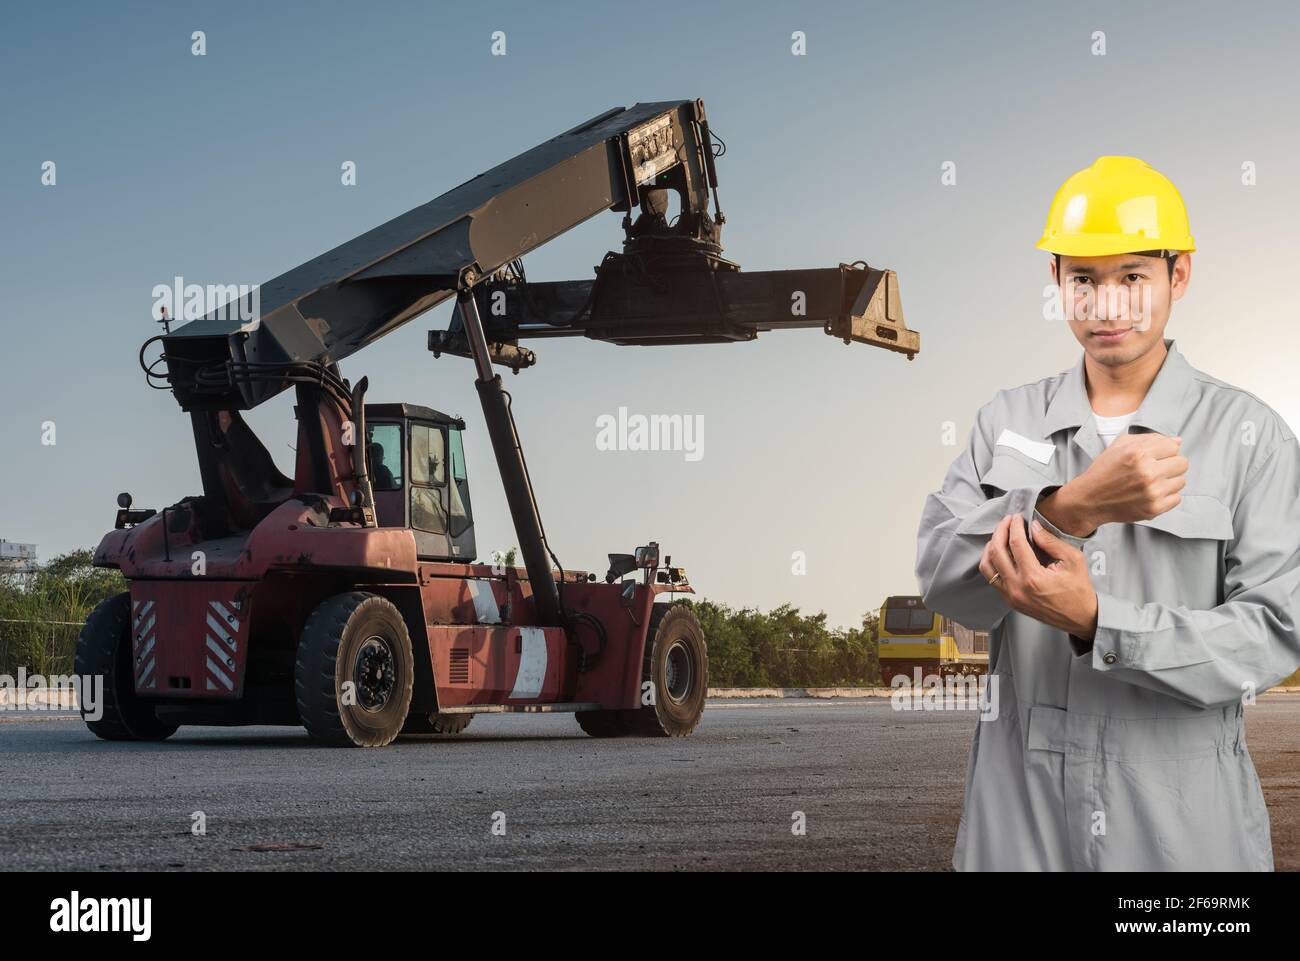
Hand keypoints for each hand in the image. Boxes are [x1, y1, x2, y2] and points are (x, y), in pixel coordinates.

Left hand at [978, 514, 1097, 638]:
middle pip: (996, 552)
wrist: (1080, 617)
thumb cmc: (1079, 590)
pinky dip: (991, 562)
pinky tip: (999, 552)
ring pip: (987, 566)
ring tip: (1000, 535)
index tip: (1016, 517)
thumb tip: (1033, 526)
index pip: (1016, 544)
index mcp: (1033, 578)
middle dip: (1000, 531)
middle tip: (1007, 521)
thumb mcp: (1073, 560)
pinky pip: (991, 578)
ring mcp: (1010, 596)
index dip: (1014, 526)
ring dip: (991, 547)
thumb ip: (1051, 541)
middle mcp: (1017, 588)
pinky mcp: (1009, 601)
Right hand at [1039, 432, 1186, 535]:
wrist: (1090, 499)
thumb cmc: (1104, 471)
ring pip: (1181, 481)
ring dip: (1168, 481)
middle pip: (1182, 463)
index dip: (1163, 451)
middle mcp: (1147, 472)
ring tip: (1150, 483)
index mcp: (1138, 453)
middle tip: (1155, 470)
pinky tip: (1150, 494)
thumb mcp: (1120, 445)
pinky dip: (1166, 497)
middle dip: (1170, 465)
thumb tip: (1178, 441)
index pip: (1173, 446)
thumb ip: (1150, 439)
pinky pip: (1176, 498)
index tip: (1154, 457)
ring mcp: (1152, 492)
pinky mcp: (1154, 508)